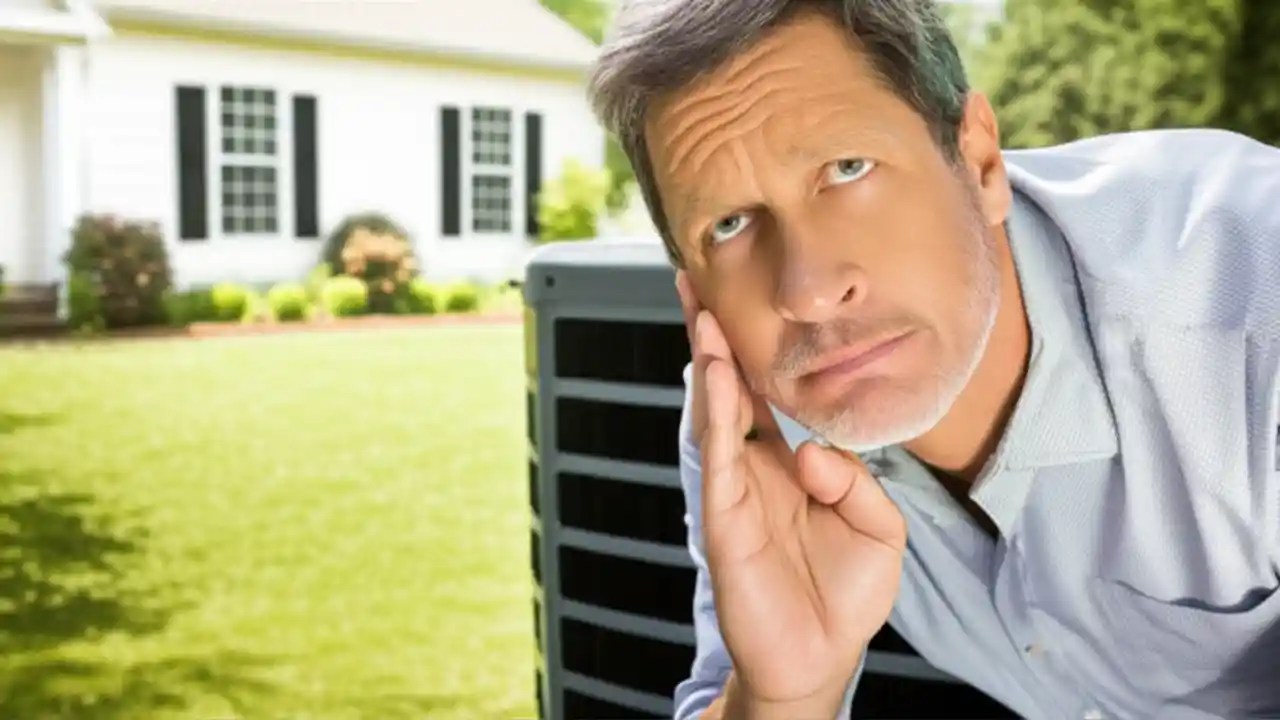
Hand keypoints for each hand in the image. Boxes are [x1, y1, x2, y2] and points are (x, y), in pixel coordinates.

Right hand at [676, 272, 907, 710]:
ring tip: (700, 307)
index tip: (743, 297)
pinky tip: (715, 370)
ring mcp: (735, 489)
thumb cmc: (844, 596)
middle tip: (696, 277)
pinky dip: (716, 409)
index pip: (767, 392)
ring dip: (708, 357)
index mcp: (789, 464)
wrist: (820, 659)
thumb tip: (813, 451)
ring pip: (716, 410)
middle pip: (730, 386)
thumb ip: (858, 480)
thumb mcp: (881, 529)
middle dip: (712, 332)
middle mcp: (755, 468)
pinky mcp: (725, 517)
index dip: (754, 345)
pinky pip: (718, 453)